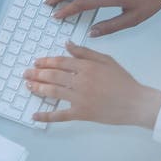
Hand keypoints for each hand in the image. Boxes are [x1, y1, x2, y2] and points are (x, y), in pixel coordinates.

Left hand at [24, 41, 160, 127]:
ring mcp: (79, 98)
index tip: (37, 61)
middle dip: (37, 74)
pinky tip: (35, 115)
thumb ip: (87, 52)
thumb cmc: (122, 80)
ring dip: (38, 88)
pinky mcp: (80, 113)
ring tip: (28, 86)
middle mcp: (81, 81)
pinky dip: (46, 116)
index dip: (47, 61)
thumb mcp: (107, 60)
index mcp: (88, 66)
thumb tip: (68, 44)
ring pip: (53, 92)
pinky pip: (59, 115)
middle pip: (54, 76)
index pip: (62, 62)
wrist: (133, 101)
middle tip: (26, 73)